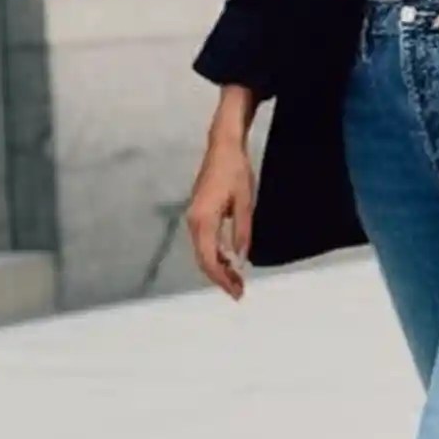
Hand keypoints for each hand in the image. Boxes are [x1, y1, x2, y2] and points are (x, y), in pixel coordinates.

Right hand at [186, 139, 253, 300]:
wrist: (223, 146)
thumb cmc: (236, 171)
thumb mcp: (245, 204)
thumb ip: (242, 233)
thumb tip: (241, 260)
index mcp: (203, 219)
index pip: (210, 259)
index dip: (223, 279)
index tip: (237, 292)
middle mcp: (193, 221)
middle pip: (203, 260)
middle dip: (221, 278)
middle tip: (240, 292)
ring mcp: (193, 218)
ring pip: (202, 252)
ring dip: (218, 268)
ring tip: (237, 280)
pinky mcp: (197, 214)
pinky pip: (204, 242)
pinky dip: (215, 255)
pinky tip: (230, 261)